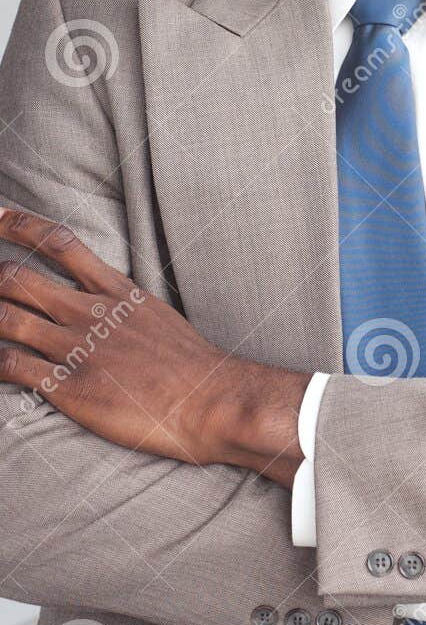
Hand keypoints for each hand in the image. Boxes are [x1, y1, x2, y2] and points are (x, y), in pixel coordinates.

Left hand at [0, 208, 308, 484]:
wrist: (207, 399)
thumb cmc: (189, 363)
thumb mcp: (156, 314)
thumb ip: (122, 303)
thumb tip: (105, 299)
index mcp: (114, 290)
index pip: (59, 243)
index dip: (21, 226)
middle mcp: (88, 313)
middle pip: (19, 278)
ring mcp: (75, 348)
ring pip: (6, 318)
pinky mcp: (67, 386)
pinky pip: (11, 366)